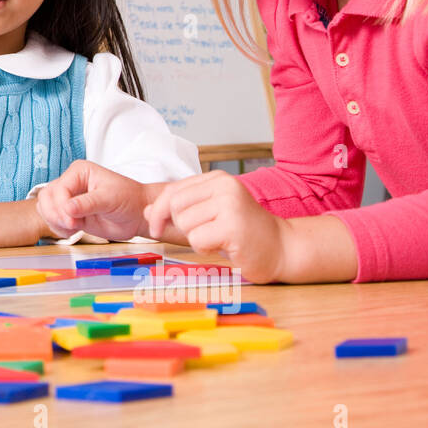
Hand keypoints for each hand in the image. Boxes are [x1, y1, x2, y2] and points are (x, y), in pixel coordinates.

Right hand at [35, 160, 149, 241]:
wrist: (137, 215)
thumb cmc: (128, 200)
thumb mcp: (109, 199)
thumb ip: (87, 204)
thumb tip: (67, 208)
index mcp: (79, 172)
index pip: (58, 188)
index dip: (61, 206)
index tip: (73, 221)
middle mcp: (71, 183)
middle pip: (46, 196)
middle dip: (55, 214)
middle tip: (72, 225)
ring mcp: (69, 199)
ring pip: (45, 208)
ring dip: (55, 221)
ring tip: (74, 227)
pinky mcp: (70, 214)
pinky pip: (52, 219)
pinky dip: (58, 227)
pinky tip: (74, 230)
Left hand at [144, 170, 288, 282]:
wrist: (282, 249)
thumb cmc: (243, 233)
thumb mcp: (210, 213)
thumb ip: (181, 209)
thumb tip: (145, 212)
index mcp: (218, 179)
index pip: (172, 190)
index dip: (158, 211)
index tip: (155, 227)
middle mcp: (224, 185)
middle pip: (174, 206)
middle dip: (179, 226)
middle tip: (201, 235)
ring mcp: (230, 204)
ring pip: (185, 224)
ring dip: (196, 239)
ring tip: (218, 239)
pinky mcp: (233, 226)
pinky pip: (197, 240)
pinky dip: (205, 249)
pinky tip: (224, 247)